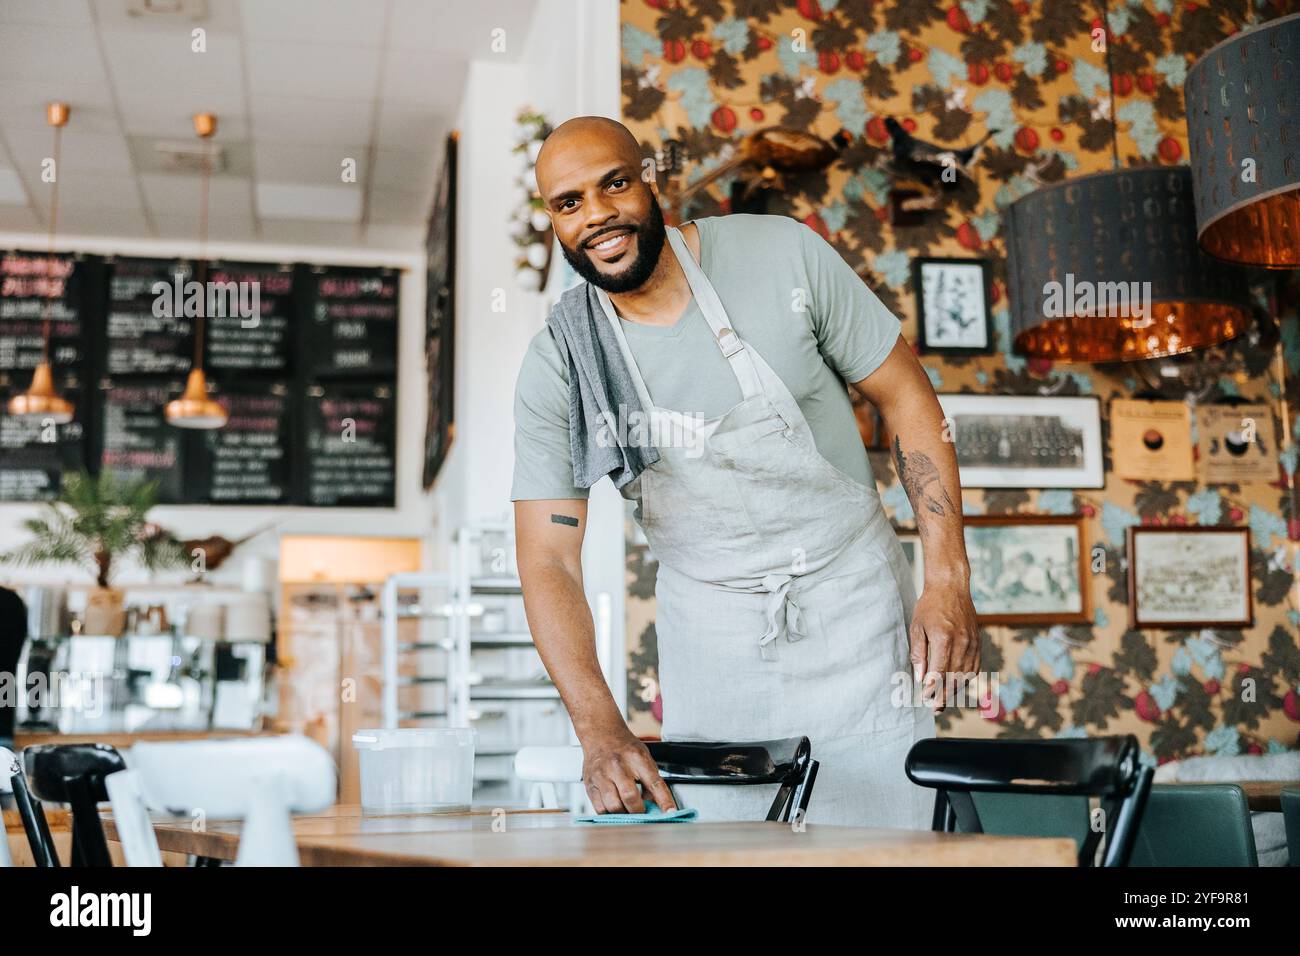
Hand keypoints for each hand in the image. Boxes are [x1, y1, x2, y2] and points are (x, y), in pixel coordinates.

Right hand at [580, 724, 676, 812]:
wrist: (601, 734)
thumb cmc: (624, 747)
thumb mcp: (644, 757)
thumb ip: (651, 781)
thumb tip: (656, 806)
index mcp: (637, 758)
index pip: (654, 782)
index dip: (664, 800)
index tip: (670, 812)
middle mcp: (618, 766)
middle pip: (630, 796)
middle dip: (639, 811)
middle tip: (642, 812)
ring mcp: (602, 775)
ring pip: (613, 805)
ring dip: (623, 814)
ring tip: (627, 810)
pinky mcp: (590, 784)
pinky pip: (600, 808)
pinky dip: (609, 813)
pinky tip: (614, 808)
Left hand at [908, 581, 979, 712]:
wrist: (951, 587)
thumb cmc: (929, 606)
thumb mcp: (917, 627)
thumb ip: (918, 653)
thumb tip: (920, 677)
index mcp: (944, 638)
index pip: (939, 671)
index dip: (932, 688)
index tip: (925, 698)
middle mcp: (961, 642)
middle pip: (954, 676)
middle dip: (944, 695)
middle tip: (935, 708)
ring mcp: (972, 642)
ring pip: (966, 674)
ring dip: (955, 690)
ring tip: (944, 700)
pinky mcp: (978, 642)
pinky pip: (974, 666)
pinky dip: (965, 679)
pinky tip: (956, 685)